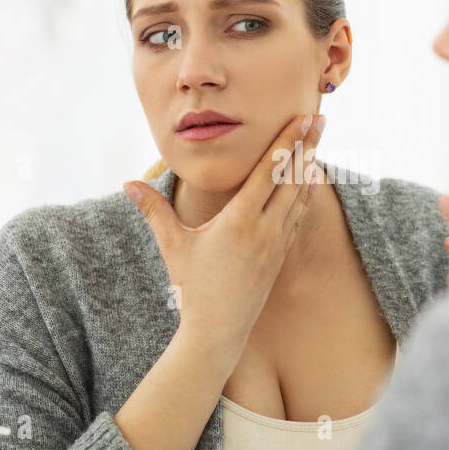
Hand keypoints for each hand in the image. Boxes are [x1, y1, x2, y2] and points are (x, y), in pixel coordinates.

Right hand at [123, 113, 325, 359]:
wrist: (218, 331)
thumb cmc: (193, 288)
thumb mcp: (172, 245)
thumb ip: (154, 210)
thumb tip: (129, 183)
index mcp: (240, 220)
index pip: (268, 171)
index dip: (286, 142)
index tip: (300, 119)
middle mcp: (265, 228)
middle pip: (291, 177)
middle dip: (307, 145)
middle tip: (320, 118)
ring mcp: (277, 243)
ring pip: (298, 196)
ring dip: (308, 166)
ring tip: (317, 142)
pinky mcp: (280, 256)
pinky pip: (298, 217)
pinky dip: (305, 195)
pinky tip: (310, 182)